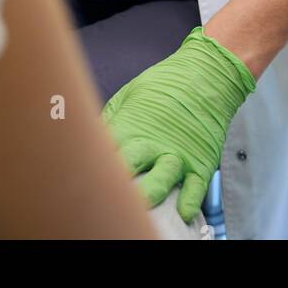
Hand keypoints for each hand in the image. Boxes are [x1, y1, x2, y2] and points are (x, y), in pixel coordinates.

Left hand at [101, 27, 255, 222]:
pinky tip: (183, 212)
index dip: (92, 164)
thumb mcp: (129, 95)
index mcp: (130, 126)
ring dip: (149, 194)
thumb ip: (111, 120)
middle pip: (128, 167)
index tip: (81, 176)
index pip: (105, 150)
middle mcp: (152, 143)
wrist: (206, 74)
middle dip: (115, 181)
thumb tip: (92, 137)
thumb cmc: (165, 84)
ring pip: (160, 179)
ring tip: (140, 207)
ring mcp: (177, 154)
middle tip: (104, 194)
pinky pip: (195, 186)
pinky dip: (190, 200)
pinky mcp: (200, 161)